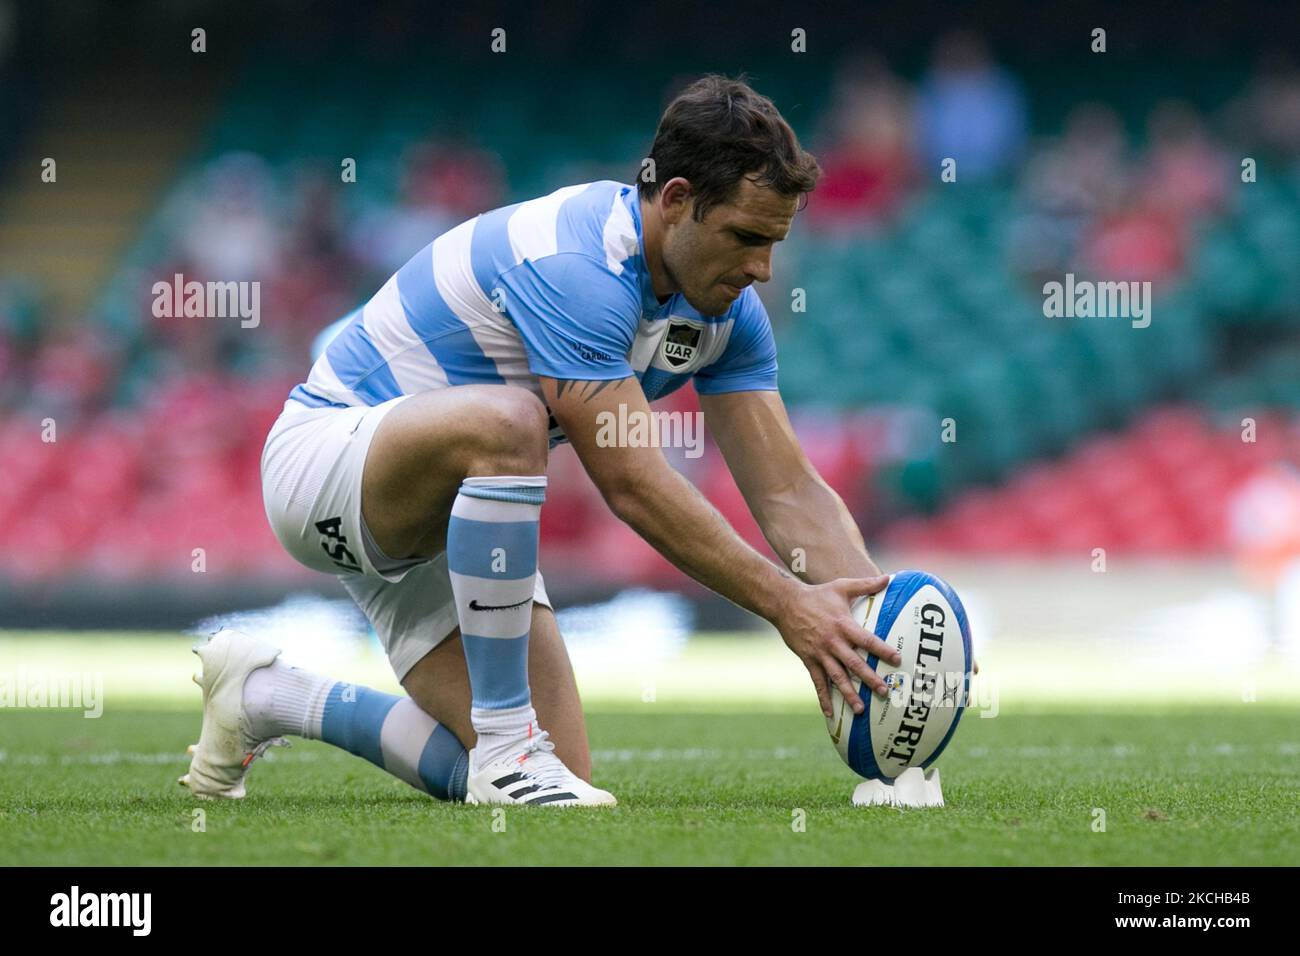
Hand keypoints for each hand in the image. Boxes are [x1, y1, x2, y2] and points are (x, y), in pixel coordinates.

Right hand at [774, 575, 900, 718]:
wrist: (785, 603)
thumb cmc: (817, 594)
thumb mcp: (842, 586)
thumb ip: (866, 584)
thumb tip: (889, 578)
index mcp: (844, 625)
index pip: (867, 640)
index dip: (882, 650)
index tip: (897, 660)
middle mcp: (833, 642)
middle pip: (854, 664)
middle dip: (870, 679)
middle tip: (884, 691)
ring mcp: (820, 653)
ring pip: (836, 677)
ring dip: (848, 694)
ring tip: (860, 709)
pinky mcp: (808, 660)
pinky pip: (817, 682)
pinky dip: (823, 698)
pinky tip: (830, 714)